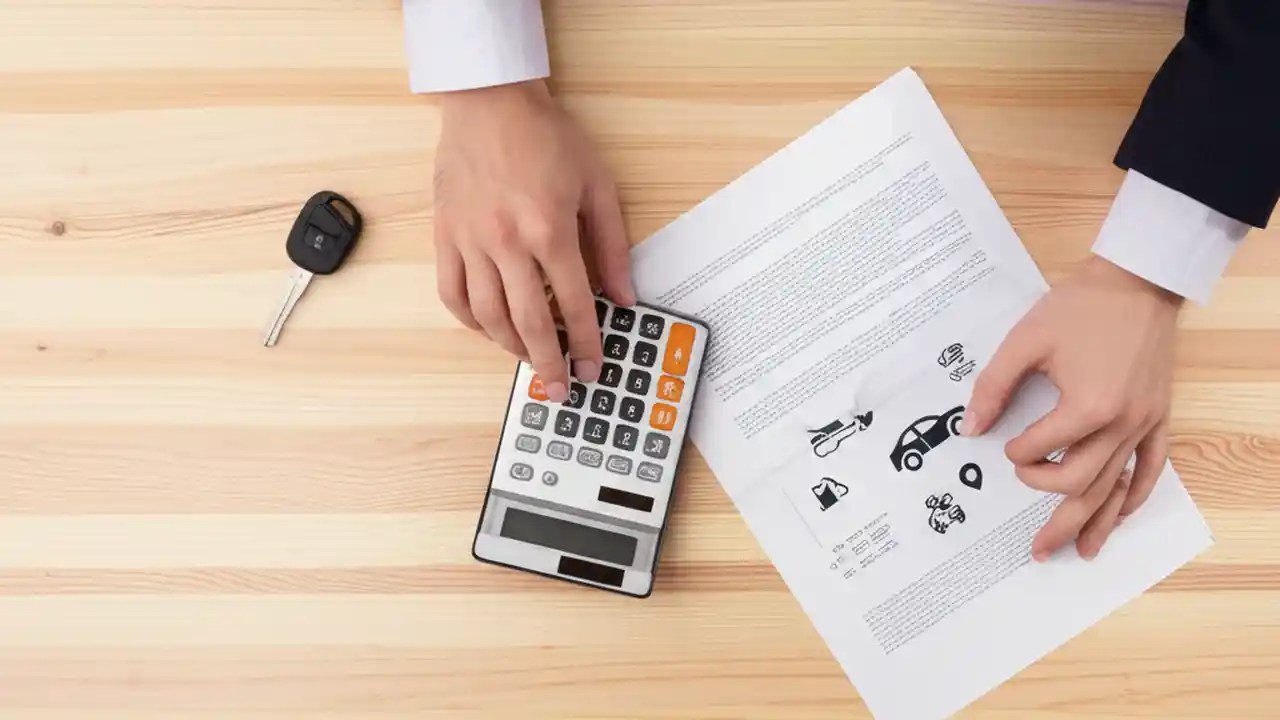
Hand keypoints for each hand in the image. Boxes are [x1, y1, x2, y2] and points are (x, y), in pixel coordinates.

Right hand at [433, 80, 634, 401]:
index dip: (586, 343)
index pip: (573, 304)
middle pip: (528, 322)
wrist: (489, 102)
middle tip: (560, 388)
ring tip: (530, 360)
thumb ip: (612, 246)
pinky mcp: (445, 235)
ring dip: (511, 347)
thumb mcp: (598, 186)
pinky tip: (489, 329)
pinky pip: (452, 294)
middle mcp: (507, 242)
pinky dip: (470, 321)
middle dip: (548, 363)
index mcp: (549, 229)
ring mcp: (470, 241)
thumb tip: (625, 297)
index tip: (592, 368)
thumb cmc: (546, 138)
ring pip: (487, 316)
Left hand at [963, 256, 1181, 560]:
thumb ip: (993, 387)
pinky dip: (1134, 495)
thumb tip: (969, 429)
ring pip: (1117, 487)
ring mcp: (1145, 422)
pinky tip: (1117, 515)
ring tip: (1077, 552)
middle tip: (1033, 540)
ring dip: (1094, 522)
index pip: (1043, 448)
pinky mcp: (1159, 416)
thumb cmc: (1079, 307)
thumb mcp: (1025, 341)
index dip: (1018, 453)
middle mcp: (1121, 421)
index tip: (1005, 446)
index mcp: (1088, 404)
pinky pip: (1151, 467)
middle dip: (1052, 510)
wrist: (1136, 282)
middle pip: (1082, 483)